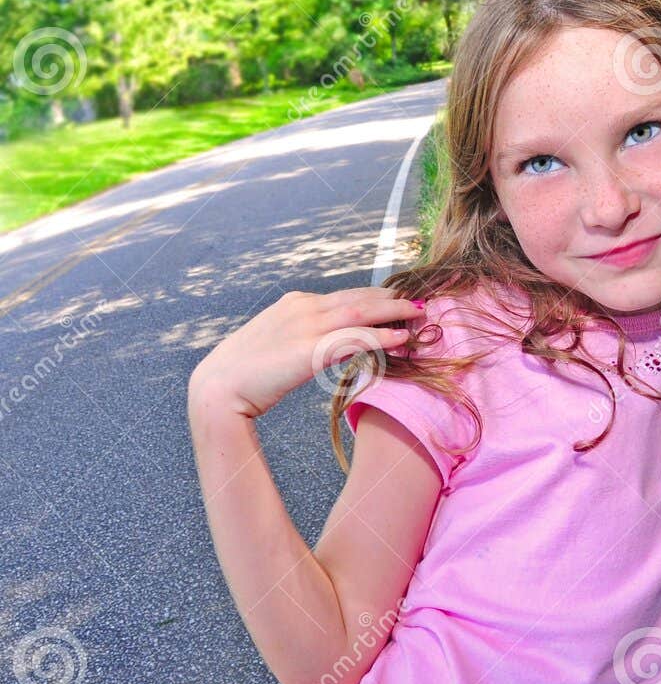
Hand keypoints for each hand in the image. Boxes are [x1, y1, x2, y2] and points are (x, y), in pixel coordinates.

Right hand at [188, 286, 423, 419]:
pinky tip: (401, 339)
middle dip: (391, 298)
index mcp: (295, 303)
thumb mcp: (280, 344)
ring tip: (420, 314)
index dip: (375, 297)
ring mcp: (305, 326)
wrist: (218, 388)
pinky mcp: (309, 349)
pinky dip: (381, 336)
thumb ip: (305, 337)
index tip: (398, 300)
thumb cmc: (247, 373)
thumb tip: (329, 344)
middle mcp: (302, 308)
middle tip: (419, 300)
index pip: (344, 295)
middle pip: (357, 297)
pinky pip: (354, 338)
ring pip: (360, 312)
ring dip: (393, 311)